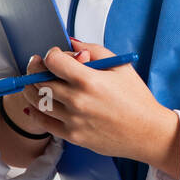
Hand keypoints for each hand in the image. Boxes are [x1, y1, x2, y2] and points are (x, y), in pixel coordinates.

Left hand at [19, 37, 177, 165]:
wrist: (148, 132)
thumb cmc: (137, 99)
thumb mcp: (120, 66)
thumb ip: (94, 50)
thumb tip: (71, 44)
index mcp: (89, 80)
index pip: (53, 61)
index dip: (49, 54)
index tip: (53, 54)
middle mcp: (78, 100)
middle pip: (40, 80)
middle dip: (34, 69)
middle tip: (36, 65)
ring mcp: (73, 120)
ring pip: (37, 101)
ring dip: (30, 89)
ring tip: (34, 83)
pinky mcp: (73, 136)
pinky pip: (43, 122)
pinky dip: (35, 111)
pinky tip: (36, 104)